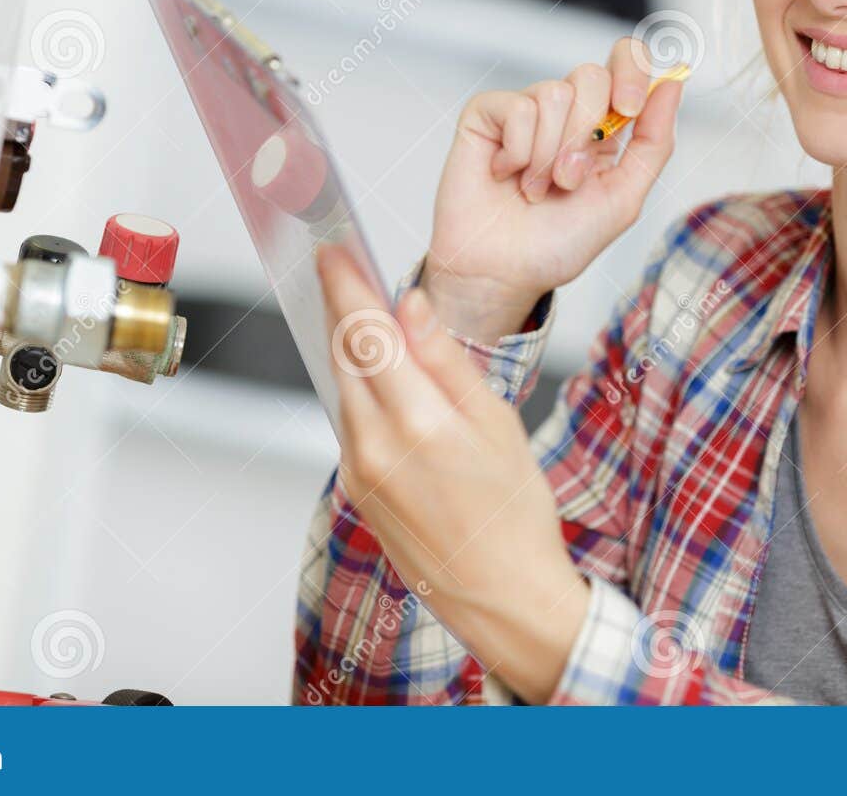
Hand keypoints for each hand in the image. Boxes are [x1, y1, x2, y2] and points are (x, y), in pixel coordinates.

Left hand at [317, 241, 589, 703]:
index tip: (331, 251)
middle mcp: (374, 447)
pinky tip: (380, 379)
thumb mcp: (498, 423)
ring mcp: (358, 472)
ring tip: (365, 313)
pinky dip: (359, 390)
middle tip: (342, 267)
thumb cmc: (514, 512)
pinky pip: (350, 422)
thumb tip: (411, 306)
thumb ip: (447, 359)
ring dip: (349, 348)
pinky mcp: (355, 490)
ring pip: (343, 388)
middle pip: (344, 356)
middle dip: (342, 308)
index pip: (366, 333)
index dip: (345, 285)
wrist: (502, 595)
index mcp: (417, 422)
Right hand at [424, 36, 681, 342]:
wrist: (502, 272)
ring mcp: (525, 109)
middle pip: (591, 76)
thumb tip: (674, 82)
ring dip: (548, 155)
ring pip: (553, 93)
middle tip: (568, 181)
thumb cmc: (559, 242)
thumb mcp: (623, 198)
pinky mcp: (487, 114)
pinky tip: (504, 174)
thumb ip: (654, 141)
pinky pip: (517, 107)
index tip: (628, 109)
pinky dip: (517, 152)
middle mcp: (566, 112)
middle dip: (584, 135)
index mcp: (604, 126)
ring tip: (534, 189)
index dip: (632, 72)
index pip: (626, 62)